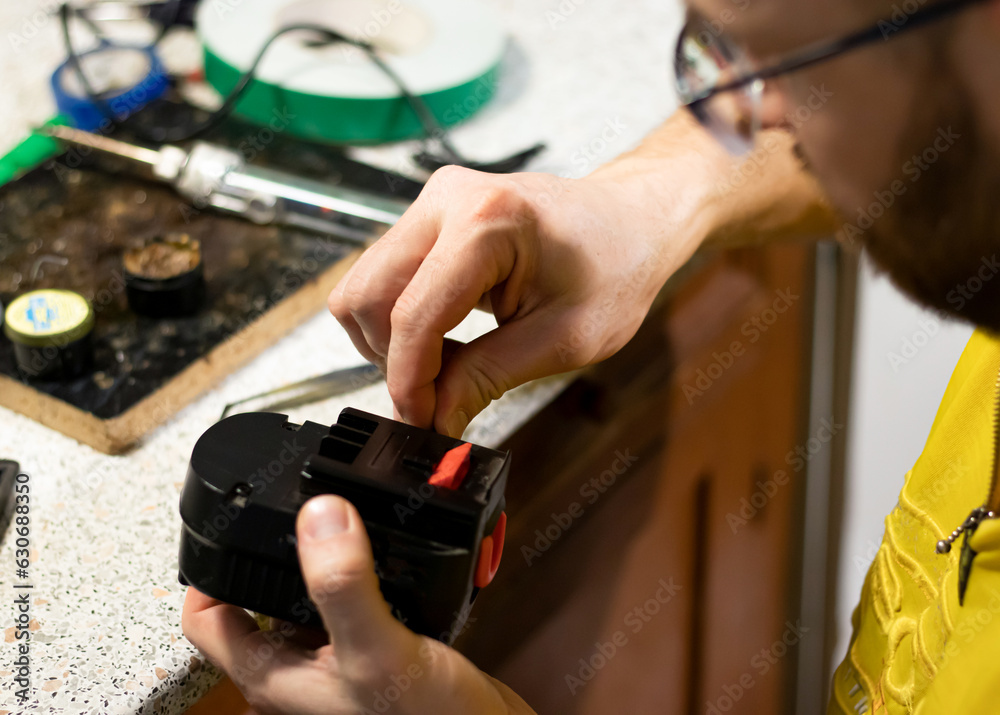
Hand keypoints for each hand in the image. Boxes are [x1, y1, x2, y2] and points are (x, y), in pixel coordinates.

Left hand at [182, 495, 533, 714]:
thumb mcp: (375, 650)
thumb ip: (343, 584)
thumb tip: (320, 516)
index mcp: (275, 678)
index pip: (207, 620)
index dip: (207, 573)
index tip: (231, 529)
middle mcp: (300, 673)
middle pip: (261, 603)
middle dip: (279, 556)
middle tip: (300, 516)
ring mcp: (339, 666)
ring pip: (312, 602)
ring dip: (327, 566)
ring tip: (346, 527)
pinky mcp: (378, 658)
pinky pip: (357, 609)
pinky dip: (368, 579)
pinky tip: (392, 562)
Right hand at [329, 164, 702, 436]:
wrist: (630, 220)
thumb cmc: (616, 267)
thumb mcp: (565, 339)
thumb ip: (488, 378)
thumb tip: (435, 420)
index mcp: (488, 221)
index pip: (414, 316)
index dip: (409, 382)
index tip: (420, 423)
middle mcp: (448, 200)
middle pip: (368, 297)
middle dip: (392, 360)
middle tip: (435, 397)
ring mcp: (432, 203)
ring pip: (364, 288)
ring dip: (390, 341)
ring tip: (446, 365)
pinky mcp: (427, 217)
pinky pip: (383, 277)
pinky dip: (400, 320)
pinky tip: (445, 338)